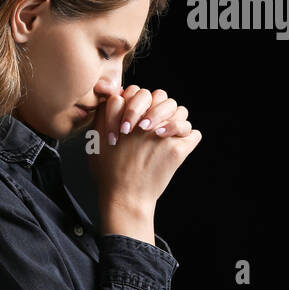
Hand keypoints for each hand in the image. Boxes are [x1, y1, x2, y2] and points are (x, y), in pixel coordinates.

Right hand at [87, 91, 201, 213]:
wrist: (124, 197)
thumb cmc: (108, 173)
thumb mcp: (95, 140)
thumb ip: (104, 117)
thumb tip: (116, 99)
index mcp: (123, 116)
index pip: (137, 91)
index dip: (136, 101)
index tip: (134, 117)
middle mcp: (143, 121)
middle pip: (161, 96)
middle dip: (158, 106)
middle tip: (152, 123)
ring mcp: (162, 134)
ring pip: (180, 111)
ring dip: (175, 119)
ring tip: (167, 132)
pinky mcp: (177, 149)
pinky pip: (193, 134)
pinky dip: (188, 138)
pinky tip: (178, 144)